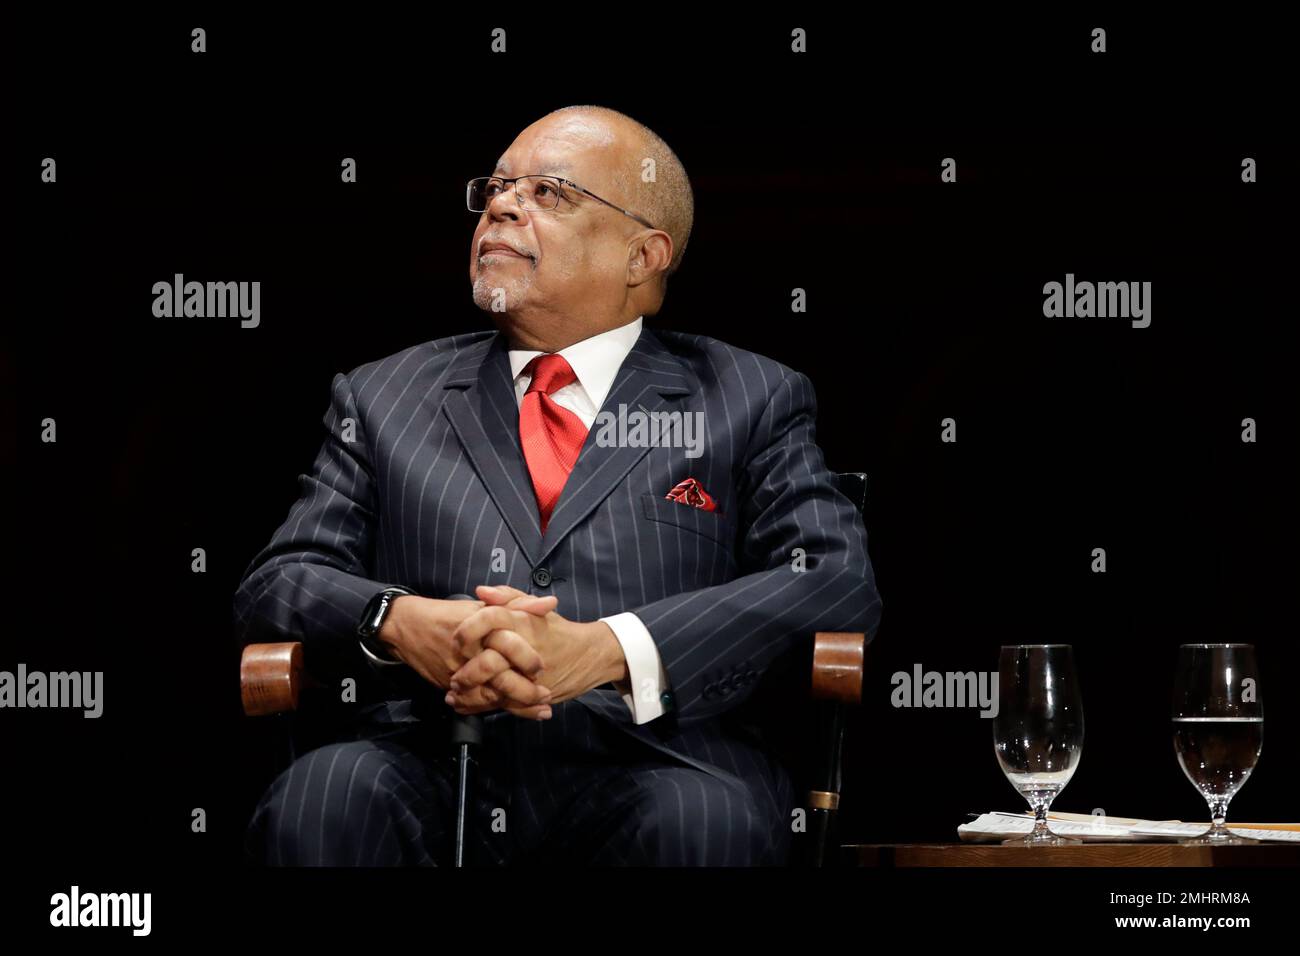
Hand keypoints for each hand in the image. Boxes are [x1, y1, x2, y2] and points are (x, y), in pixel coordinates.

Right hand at [380, 593, 556, 719]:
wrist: (407, 627)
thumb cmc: (449, 613)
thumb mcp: (483, 604)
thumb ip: (517, 603)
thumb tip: (550, 603)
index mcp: (481, 629)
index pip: (508, 645)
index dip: (527, 658)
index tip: (542, 667)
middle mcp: (470, 654)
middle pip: (502, 678)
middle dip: (526, 692)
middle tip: (547, 697)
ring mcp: (459, 673)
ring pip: (489, 696)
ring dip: (515, 706)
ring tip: (539, 711)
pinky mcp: (449, 686)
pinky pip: (474, 702)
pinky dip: (492, 708)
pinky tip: (510, 710)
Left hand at [446, 585, 627, 714]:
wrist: (590, 655)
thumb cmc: (559, 631)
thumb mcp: (536, 608)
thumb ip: (508, 596)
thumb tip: (481, 591)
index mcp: (524, 623)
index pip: (490, 619)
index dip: (469, 629)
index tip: (456, 638)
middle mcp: (526, 648)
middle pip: (489, 660)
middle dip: (467, 670)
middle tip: (453, 673)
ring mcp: (530, 675)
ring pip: (494, 687)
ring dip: (470, 692)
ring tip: (453, 692)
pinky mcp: (533, 695)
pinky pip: (504, 703)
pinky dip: (481, 706)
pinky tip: (465, 704)